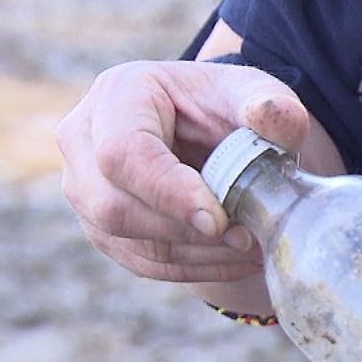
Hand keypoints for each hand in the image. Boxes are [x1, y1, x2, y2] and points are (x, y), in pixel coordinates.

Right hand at [57, 60, 310, 281]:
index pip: (123, 153)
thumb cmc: (227, 106)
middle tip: (246, 237)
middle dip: (184, 231)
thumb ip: (271, 102)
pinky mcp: (100, 225)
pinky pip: (139, 260)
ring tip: (249, 248)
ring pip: (123, 239)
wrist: (211, 128)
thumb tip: (278, 117)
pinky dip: (192, 268)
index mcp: (117, 93)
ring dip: (194, 255)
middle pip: (113, 205)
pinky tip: (235, 261)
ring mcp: (83, 187)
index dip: (168, 193)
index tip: (218, 220)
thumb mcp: (253, 93)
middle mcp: (83, 139)